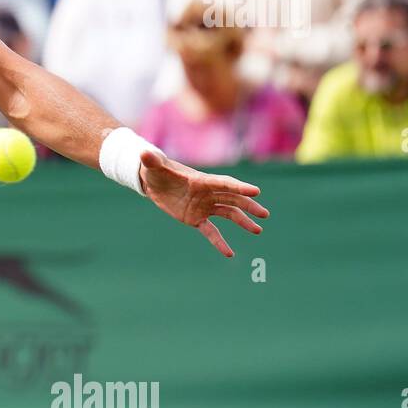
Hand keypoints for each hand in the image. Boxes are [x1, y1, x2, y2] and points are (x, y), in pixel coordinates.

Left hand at [138, 150, 268, 257]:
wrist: (154, 183)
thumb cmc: (157, 171)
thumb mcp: (153, 166)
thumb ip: (152, 161)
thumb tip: (143, 153)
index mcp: (202, 180)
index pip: (224, 183)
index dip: (239, 187)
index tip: (256, 191)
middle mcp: (208, 193)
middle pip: (233, 199)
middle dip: (248, 206)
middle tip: (264, 214)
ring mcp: (204, 206)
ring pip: (229, 214)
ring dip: (243, 222)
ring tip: (258, 230)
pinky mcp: (197, 218)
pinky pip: (211, 232)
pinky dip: (220, 242)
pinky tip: (230, 254)